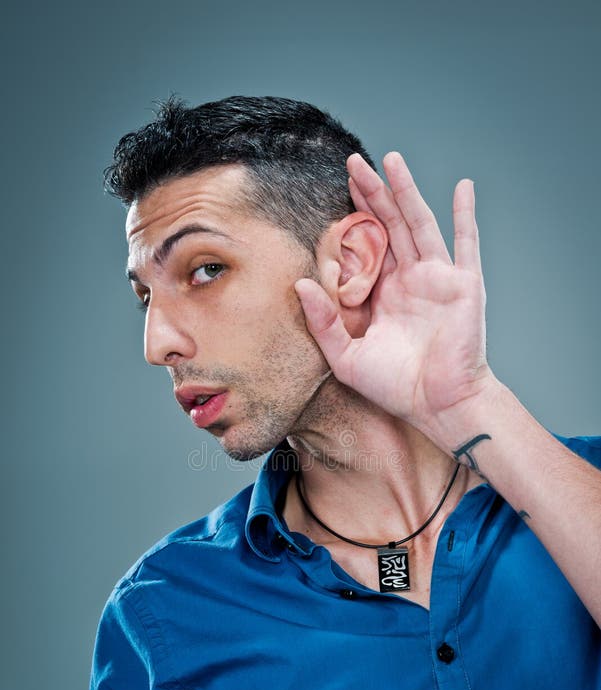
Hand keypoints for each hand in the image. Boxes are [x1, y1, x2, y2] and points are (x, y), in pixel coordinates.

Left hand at [295, 152, 493, 439]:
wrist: (437, 405)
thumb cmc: (394, 387)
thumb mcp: (345, 358)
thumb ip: (322, 322)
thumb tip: (300, 284)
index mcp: (382, 294)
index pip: (365, 247)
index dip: (352, 219)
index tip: (337, 192)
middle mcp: (409, 280)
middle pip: (388, 225)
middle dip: (371, 194)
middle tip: (353, 163)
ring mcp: (437, 278)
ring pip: (418, 224)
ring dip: (405, 192)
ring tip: (390, 160)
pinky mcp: (463, 284)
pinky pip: (465, 242)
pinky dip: (465, 214)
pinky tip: (462, 186)